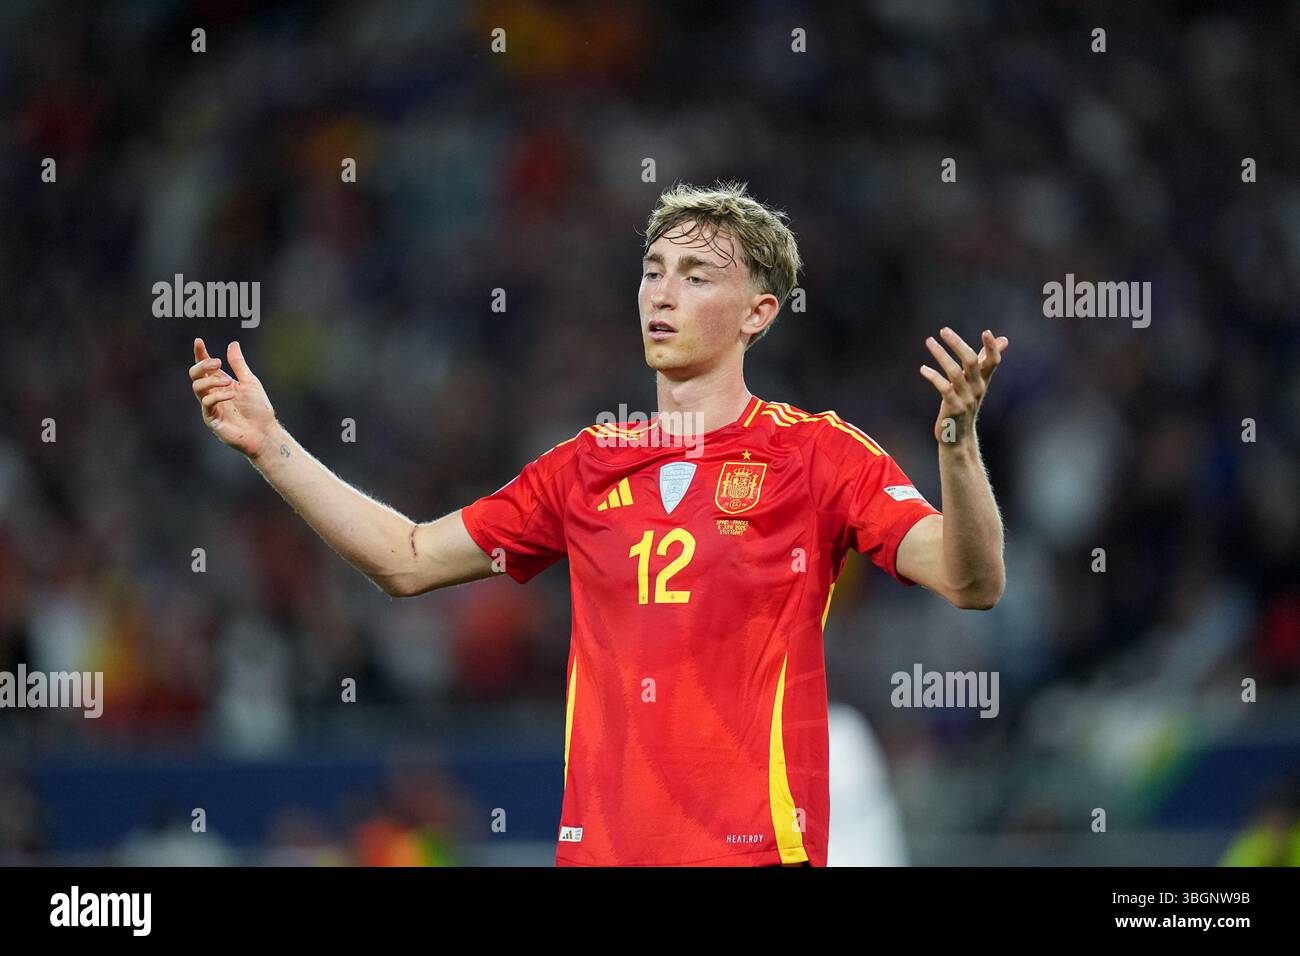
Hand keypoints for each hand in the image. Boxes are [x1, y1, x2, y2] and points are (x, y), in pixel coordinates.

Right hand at [189, 338, 276, 458]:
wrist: (264, 432)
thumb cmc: (258, 409)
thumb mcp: (250, 382)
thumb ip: (239, 364)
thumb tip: (232, 344)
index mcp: (221, 383)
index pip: (205, 367)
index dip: (199, 354)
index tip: (198, 341)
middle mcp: (212, 393)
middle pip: (195, 374)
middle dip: (203, 365)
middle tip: (217, 362)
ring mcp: (210, 406)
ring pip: (197, 387)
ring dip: (213, 381)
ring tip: (230, 383)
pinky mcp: (211, 418)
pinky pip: (206, 403)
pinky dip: (218, 395)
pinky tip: (231, 395)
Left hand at [919, 328, 1007, 444]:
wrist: (958, 438)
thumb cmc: (965, 404)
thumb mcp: (976, 382)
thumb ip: (986, 360)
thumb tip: (1004, 339)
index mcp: (983, 380)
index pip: (992, 361)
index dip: (991, 347)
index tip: (986, 332)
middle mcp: (977, 388)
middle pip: (971, 362)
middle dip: (957, 344)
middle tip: (943, 330)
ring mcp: (966, 399)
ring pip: (954, 372)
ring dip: (941, 355)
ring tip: (929, 341)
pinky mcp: (953, 408)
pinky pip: (943, 388)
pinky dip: (933, 376)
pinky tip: (923, 369)